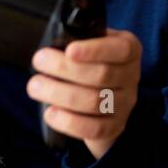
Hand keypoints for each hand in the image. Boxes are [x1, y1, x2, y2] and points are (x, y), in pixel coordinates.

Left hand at [27, 28, 141, 160]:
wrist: (104, 96)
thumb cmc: (92, 63)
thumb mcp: (93, 43)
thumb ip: (80, 39)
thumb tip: (54, 40)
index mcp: (130, 50)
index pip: (120, 49)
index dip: (95, 50)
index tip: (69, 50)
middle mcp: (131, 76)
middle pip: (102, 75)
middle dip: (65, 69)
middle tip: (38, 61)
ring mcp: (125, 104)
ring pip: (94, 102)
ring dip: (60, 94)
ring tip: (35, 86)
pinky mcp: (114, 126)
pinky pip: (94, 129)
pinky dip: (69, 122)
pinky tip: (50, 113)